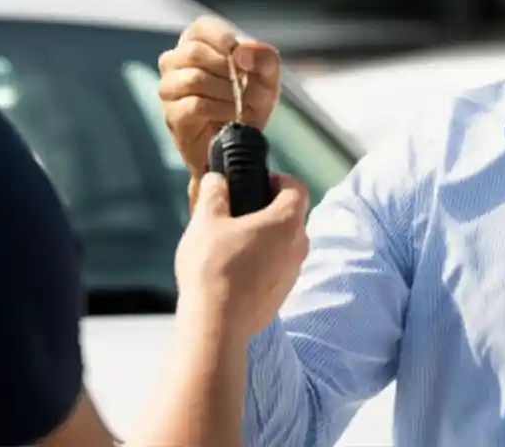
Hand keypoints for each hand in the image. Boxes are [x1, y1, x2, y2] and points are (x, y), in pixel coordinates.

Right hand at [157, 16, 280, 178]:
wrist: (240, 144)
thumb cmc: (250, 101)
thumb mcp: (268, 76)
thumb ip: (263, 56)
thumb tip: (241, 53)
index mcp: (197, 42)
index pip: (200, 27)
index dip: (221, 38)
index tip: (240, 54)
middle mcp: (176, 61)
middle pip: (195, 53)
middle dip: (231, 72)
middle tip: (257, 91)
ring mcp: (170, 89)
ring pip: (194, 79)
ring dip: (228, 93)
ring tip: (246, 105)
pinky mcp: (173, 115)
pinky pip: (194, 105)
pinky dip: (220, 109)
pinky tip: (234, 116)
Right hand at [174, 172, 310, 338]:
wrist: (216, 325)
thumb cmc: (213, 267)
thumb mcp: (206, 220)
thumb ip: (213, 192)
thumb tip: (217, 179)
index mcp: (287, 222)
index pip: (297, 188)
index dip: (278, 179)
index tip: (256, 183)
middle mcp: (299, 247)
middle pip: (291, 216)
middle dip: (267, 209)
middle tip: (237, 212)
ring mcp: (293, 274)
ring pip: (284, 245)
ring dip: (264, 238)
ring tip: (230, 242)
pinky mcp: (282, 295)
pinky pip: (276, 269)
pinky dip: (261, 263)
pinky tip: (232, 270)